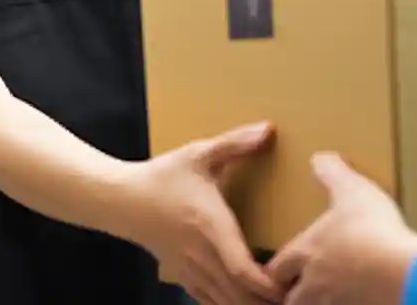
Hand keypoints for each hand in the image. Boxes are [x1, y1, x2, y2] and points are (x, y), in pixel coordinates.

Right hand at [122, 121, 282, 304]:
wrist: (120, 200)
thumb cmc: (162, 176)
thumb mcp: (199, 153)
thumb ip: (235, 142)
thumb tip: (269, 128)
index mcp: (210, 226)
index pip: (240, 268)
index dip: (266, 283)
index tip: (289, 284)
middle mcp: (201, 254)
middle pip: (237, 294)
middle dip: (266, 300)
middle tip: (295, 297)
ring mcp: (190, 268)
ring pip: (224, 301)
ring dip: (249, 304)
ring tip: (277, 302)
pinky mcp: (182, 274)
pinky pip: (208, 300)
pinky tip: (245, 302)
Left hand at [267, 153, 416, 304]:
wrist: (404, 272)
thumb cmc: (372, 231)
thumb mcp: (353, 190)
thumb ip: (334, 173)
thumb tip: (319, 157)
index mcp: (306, 252)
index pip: (276, 268)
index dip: (277, 269)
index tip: (279, 268)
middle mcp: (314, 284)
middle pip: (290, 299)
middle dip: (292, 293)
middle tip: (299, 286)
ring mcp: (335, 303)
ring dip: (317, 302)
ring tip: (328, 295)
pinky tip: (357, 299)